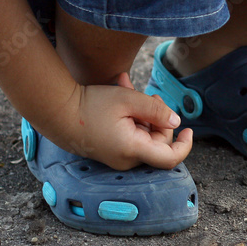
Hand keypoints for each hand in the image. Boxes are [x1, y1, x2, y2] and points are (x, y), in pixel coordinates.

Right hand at [46, 73, 192, 169]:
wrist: (56, 112)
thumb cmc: (91, 105)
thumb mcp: (128, 100)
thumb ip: (157, 110)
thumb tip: (176, 121)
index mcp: (133, 149)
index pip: (170, 159)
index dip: (185, 146)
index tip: (190, 130)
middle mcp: (127, 159)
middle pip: (158, 141)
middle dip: (158, 116)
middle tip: (150, 94)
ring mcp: (118, 156)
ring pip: (144, 134)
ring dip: (142, 112)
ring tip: (128, 86)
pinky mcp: (111, 150)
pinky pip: (130, 135)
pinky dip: (131, 117)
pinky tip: (122, 92)